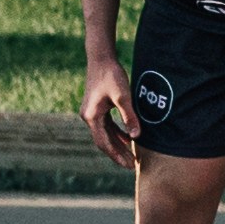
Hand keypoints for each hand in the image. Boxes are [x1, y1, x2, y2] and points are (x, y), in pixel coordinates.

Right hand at [80, 53, 139, 171]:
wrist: (101, 58)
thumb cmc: (111, 75)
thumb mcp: (122, 96)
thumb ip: (129, 117)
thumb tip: (136, 137)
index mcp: (91, 116)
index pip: (104, 143)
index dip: (116, 155)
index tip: (129, 165)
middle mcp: (88, 116)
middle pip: (103, 141)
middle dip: (117, 153)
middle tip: (132, 165)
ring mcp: (91, 112)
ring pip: (105, 134)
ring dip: (117, 144)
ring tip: (131, 155)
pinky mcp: (96, 107)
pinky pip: (106, 126)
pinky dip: (116, 134)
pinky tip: (128, 138)